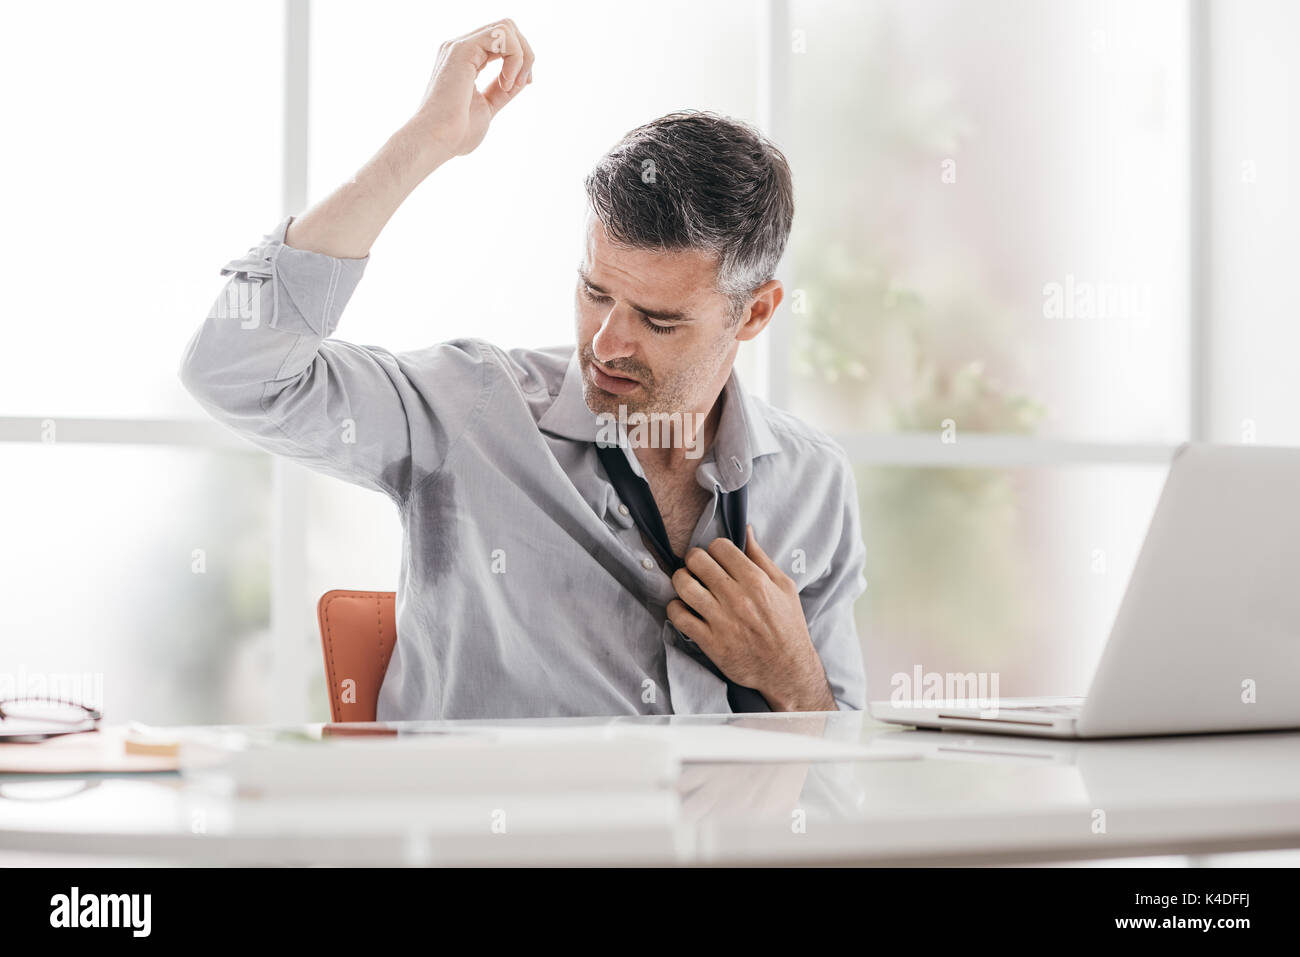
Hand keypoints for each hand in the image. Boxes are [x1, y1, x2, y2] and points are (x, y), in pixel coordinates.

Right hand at [410, 19, 534, 159]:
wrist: (437, 141)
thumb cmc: (456, 133)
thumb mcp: (488, 107)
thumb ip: (502, 91)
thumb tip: (523, 78)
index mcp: (465, 60)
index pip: (501, 41)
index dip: (520, 58)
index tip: (522, 84)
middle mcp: (460, 48)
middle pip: (506, 28)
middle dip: (525, 53)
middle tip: (523, 82)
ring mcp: (459, 46)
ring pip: (506, 27)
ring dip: (522, 55)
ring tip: (512, 83)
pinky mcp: (462, 49)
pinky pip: (502, 35)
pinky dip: (514, 58)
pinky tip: (506, 82)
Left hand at [667, 526, 835, 710]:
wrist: (787, 670)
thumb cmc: (787, 626)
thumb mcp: (784, 587)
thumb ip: (762, 558)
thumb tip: (747, 530)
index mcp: (756, 581)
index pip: (719, 546)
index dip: (714, 549)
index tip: (716, 558)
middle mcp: (737, 598)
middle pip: (697, 560)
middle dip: (694, 560)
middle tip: (698, 568)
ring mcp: (722, 620)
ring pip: (683, 585)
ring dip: (681, 580)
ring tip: (688, 585)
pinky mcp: (710, 642)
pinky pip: (679, 616)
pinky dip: (675, 608)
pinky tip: (684, 608)